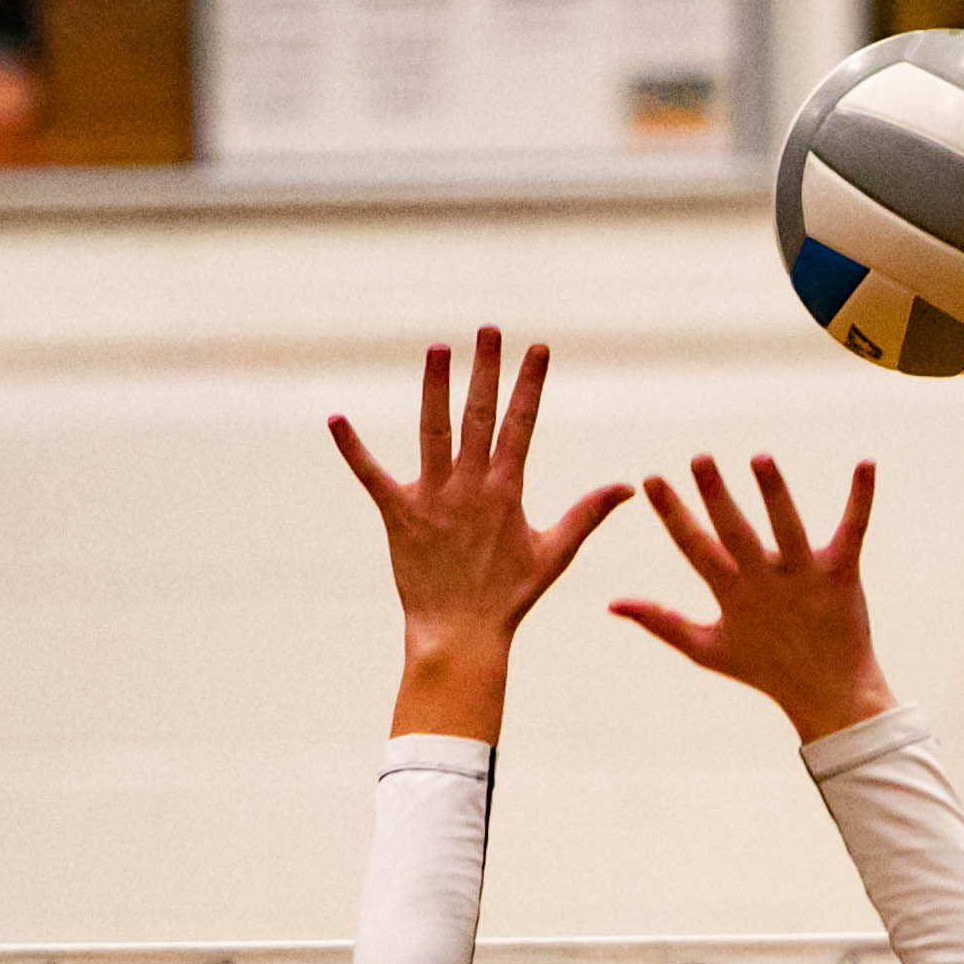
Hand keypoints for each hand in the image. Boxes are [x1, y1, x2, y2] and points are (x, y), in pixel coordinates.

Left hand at [330, 329, 631, 740]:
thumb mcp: (554, 554)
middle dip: (485, 371)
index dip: (530, 386)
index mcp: (506, 493)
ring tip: (438, 348)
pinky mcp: (399, 515)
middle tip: (488, 329)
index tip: (538, 348)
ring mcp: (433, 499)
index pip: (521, 427)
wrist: (461, 635)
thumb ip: (587, 514)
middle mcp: (470, 488)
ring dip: (435, 389)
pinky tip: (335, 418)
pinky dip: (353, 448)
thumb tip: (627, 488)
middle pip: (478, 417)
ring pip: (433, 433)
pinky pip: (371, 475)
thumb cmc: (509, 598)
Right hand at [611, 455, 893, 744]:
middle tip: (701, 458)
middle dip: (717, 497)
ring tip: (760, 459)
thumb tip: (611, 603)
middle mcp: (766, 582)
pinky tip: (866, 462)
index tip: (653, 478)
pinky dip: (860, 498)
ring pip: (788, 530)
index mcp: (732, 593)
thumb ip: (661, 622)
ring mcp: (805, 577)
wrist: (829, 696)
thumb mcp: (706, 648)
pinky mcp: (842, 575)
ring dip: (775, 494)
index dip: (673, 514)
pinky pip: (853, 530)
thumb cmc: (764, 669)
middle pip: (737, 534)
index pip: (695, 548)